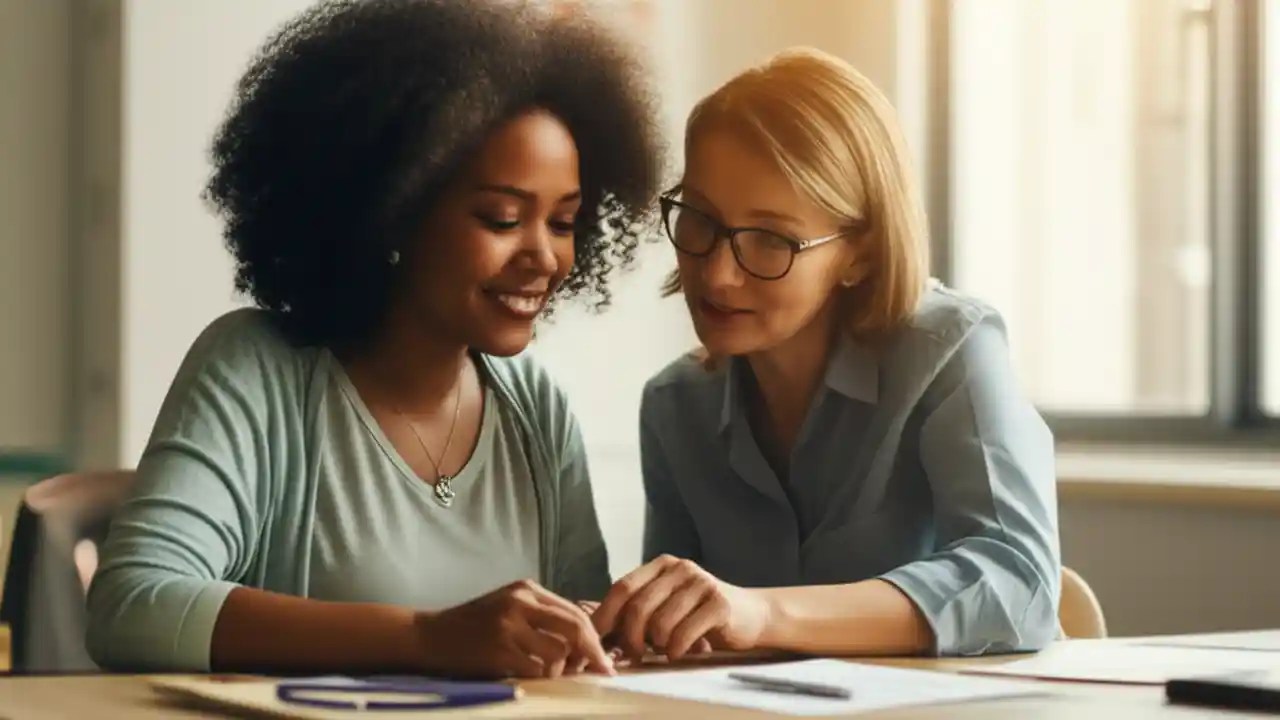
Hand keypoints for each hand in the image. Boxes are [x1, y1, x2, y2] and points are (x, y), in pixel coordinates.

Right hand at [414, 579, 614, 678]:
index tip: (605, 659)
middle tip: (602, 671)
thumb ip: (542, 616)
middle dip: (592, 653)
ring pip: (558, 652)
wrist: (429, 635)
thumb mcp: (509, 607)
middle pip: (575, 627)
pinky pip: (537, 671)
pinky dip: (540, 678)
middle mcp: (520, 602)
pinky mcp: (498, 651)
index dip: (595, 638)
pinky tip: (527, 677)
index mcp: (526, 589)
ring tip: (548, 673)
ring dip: (560, 669)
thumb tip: (584, 640)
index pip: (575, 611)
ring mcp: (508, 626)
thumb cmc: (473, 625)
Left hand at [593, 555, 771, 661]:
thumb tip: (597, 630)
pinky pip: (684, 634)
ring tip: (666, 649)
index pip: (623, 587)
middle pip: (638, 606)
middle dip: (630, 638)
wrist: (751, 615)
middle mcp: (680, 568)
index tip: (596, 639)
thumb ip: (637, 611)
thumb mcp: (667, 605)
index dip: (606, 615)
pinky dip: (676, 650)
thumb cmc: (699, 615)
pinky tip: (680, 652)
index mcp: (662, 565)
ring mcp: (701, 583)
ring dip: (657, 646)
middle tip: (633, 655)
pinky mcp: (719, 603)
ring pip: (660, 623)